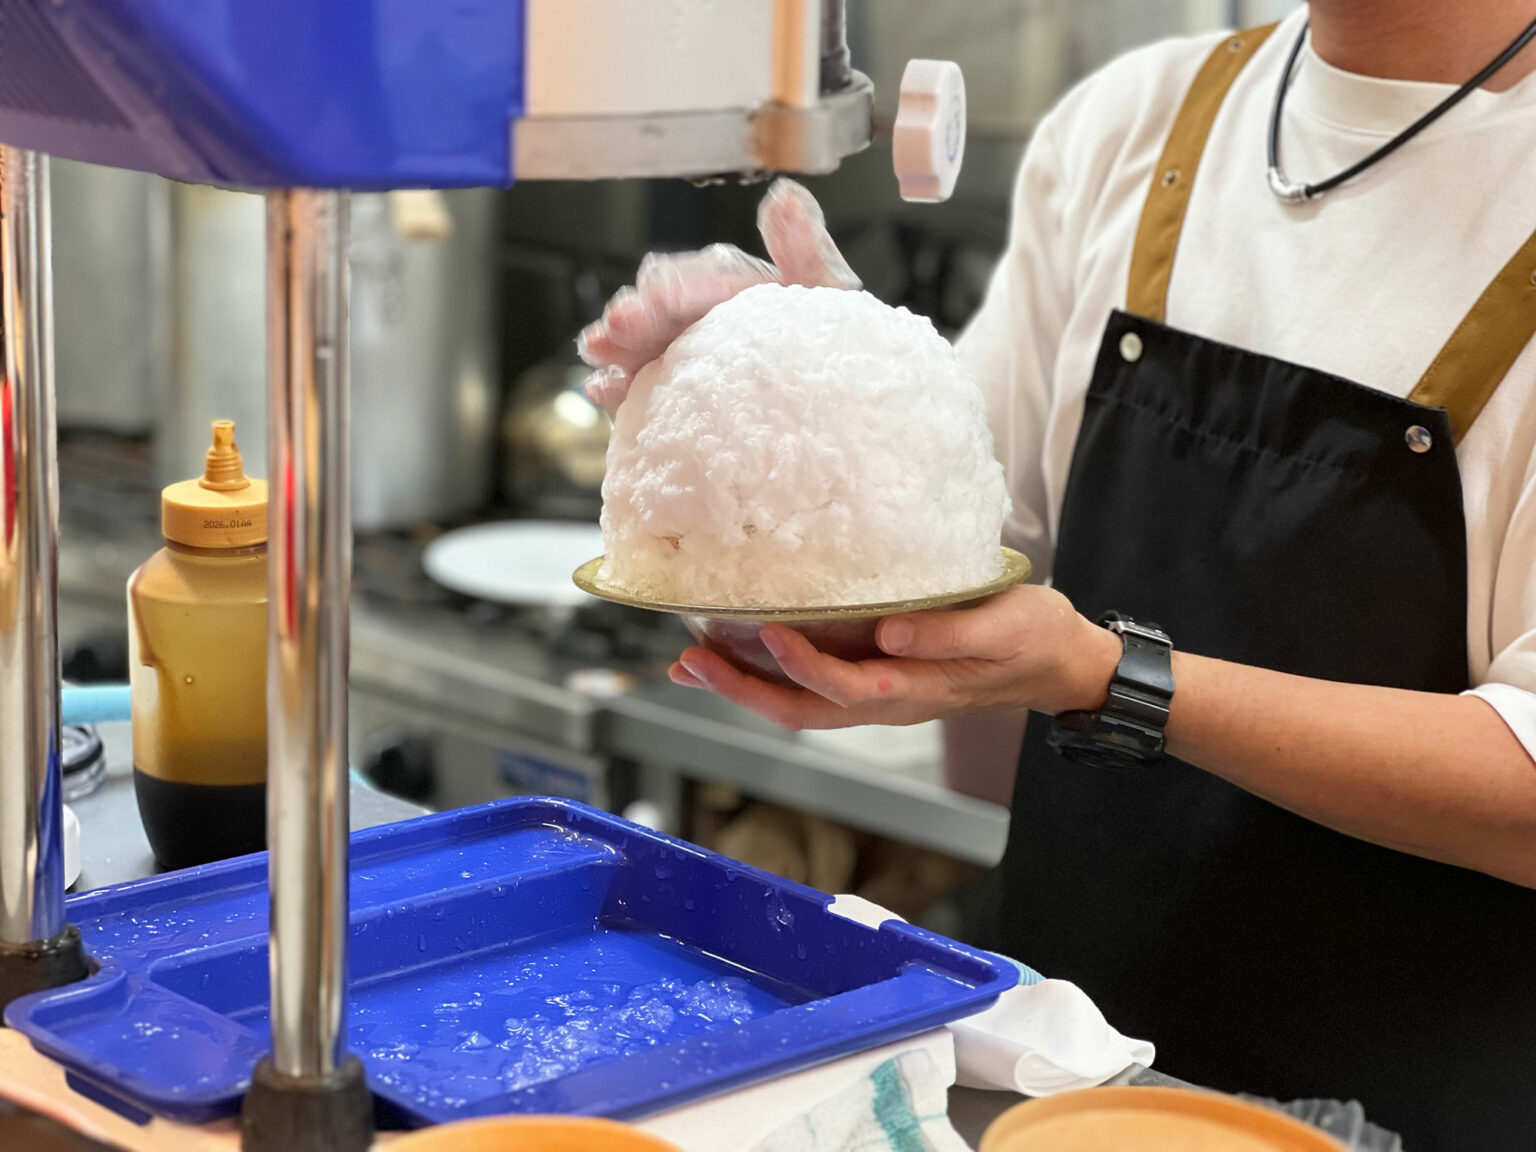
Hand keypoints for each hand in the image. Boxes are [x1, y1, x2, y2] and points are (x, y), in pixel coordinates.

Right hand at [576, 178, 859, 410]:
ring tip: (598, 350)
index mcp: (728, 287)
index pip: (698, 279)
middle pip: (658, 310)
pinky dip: (617, 388)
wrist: (828, 394)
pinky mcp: (664, 390)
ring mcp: (677, 352)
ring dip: (615, 346)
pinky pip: (636, 388)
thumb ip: (803, 250)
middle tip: (619, 325)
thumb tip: (785, 196)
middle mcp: (696, 316)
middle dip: (636, 316)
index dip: (676, 286)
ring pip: (638, 344)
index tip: (659, 296)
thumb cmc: (824, 340)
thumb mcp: (823, 291)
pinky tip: (604, 389)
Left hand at [667, 585, 1121, 730]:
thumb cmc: (1033, 638)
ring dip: (743, 686)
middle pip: (800, 710)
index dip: (801, 665)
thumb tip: (889, 635)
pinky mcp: (878, 678)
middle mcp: (886, 700)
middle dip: (741, 689)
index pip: (842, 687)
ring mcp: (879, 694)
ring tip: (693, 663)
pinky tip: (741, 653)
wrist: (1056, 662)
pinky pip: (812, 689)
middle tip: (689, 662)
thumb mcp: (1006, 627)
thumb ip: (949, 634)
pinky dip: (770, 675)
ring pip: (798, 704)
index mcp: (913, 689)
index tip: (767, 631)